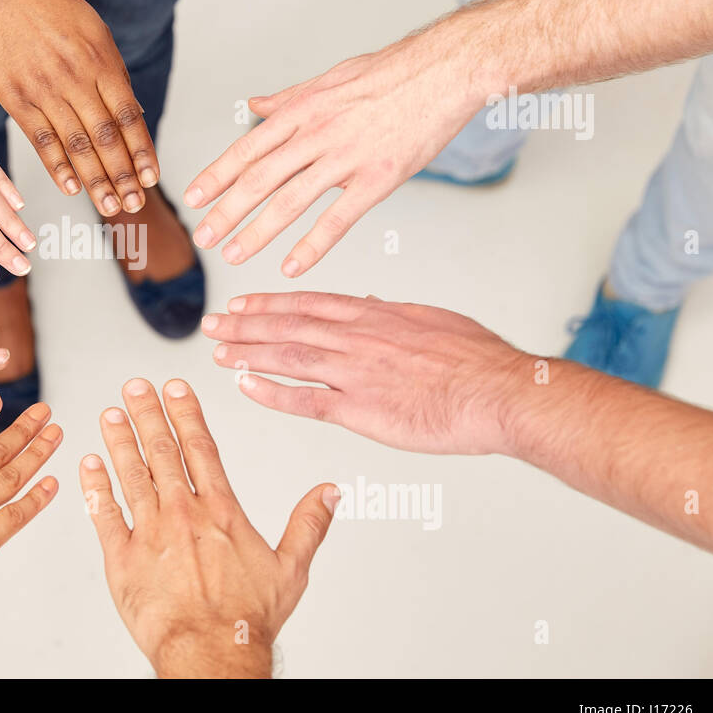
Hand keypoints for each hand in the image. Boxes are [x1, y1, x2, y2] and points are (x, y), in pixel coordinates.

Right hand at [0, 0, 157, 216]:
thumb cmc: (51, 11)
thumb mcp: (94, 31)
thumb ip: (113, 73)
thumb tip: (134, 116)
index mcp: (100, 60)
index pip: (127, 115)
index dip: (141, 150)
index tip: (152, 178)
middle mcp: (74, 78)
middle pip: (105, 136)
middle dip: (123, 175)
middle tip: (134, 205)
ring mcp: (44, 90)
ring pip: (75, 144)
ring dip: (95, 181)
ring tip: (110, 207)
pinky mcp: (16, 99)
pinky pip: (41, 140)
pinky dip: (58, 167)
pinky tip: (71, 188)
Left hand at [79, 378, 337, 677]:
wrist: (212, 654)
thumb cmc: (248, 619)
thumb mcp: (291, 569)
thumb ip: (308, 524)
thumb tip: (329, 492)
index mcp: (220, 512)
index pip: (201, 448)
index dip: (186, 413)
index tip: (175, 388)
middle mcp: (182, 514)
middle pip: (162, 452)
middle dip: (147, 414)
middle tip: (134, 386)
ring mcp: (149, 534)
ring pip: (131, 475)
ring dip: (120, 440)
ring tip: (110, 413)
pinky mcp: (122, 559)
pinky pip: (104, 514)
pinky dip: (95, 486)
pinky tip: (89, 463)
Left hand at [185, 26, 487, 275]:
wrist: (446, 69)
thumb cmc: (391, 73)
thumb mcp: (329, 79)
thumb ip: (287, 99)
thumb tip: (252, 106)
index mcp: (302, 110)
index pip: (248, 148)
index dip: (217, 175)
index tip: (192, 198)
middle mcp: (317, 134)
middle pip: (259, 179)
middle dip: (225, 211)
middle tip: (202, 237)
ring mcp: (347, 157)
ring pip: (289, 201)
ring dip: (256, 232)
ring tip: (232, 255)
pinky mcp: (378, 178)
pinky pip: (337, 219)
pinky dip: (311, 246)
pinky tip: (291, 267)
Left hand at [204, 291, 533, 454]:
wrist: (501, 392)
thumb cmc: (479, 360)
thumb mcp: (432, 319)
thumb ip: (393, 313)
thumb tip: (369, 303)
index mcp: (375, 314)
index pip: (308, 303)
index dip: (269, 303)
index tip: (242, 303)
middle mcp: (357, 337)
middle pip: (287, 325)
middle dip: (244, 324)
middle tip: (212, 325)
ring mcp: (355, 372)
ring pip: (286, 356)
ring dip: (246, 353)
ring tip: (217, 353)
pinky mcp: (360, 409)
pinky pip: (304, 399)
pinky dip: (270, 391)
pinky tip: (245, 387)